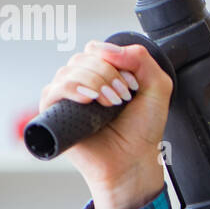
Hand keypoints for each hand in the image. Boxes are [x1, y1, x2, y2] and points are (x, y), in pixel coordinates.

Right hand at [38, 39, 172, 190]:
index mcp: (102, 74)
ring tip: (112, 104)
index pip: (97, 49)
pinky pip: (52, 90)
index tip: (132, 85)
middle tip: (123, 97)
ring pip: (69, 71)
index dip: (114, 60)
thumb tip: (106, 48)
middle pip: (83, 58)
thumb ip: (141, 58)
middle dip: (107, 74)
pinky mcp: (54, 114)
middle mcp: (82, 83)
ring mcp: (67, 97)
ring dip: (94, 82)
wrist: (133, 160)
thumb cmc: (142, 129)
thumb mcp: (157, 86)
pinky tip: (88, 100)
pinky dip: (71, 89)